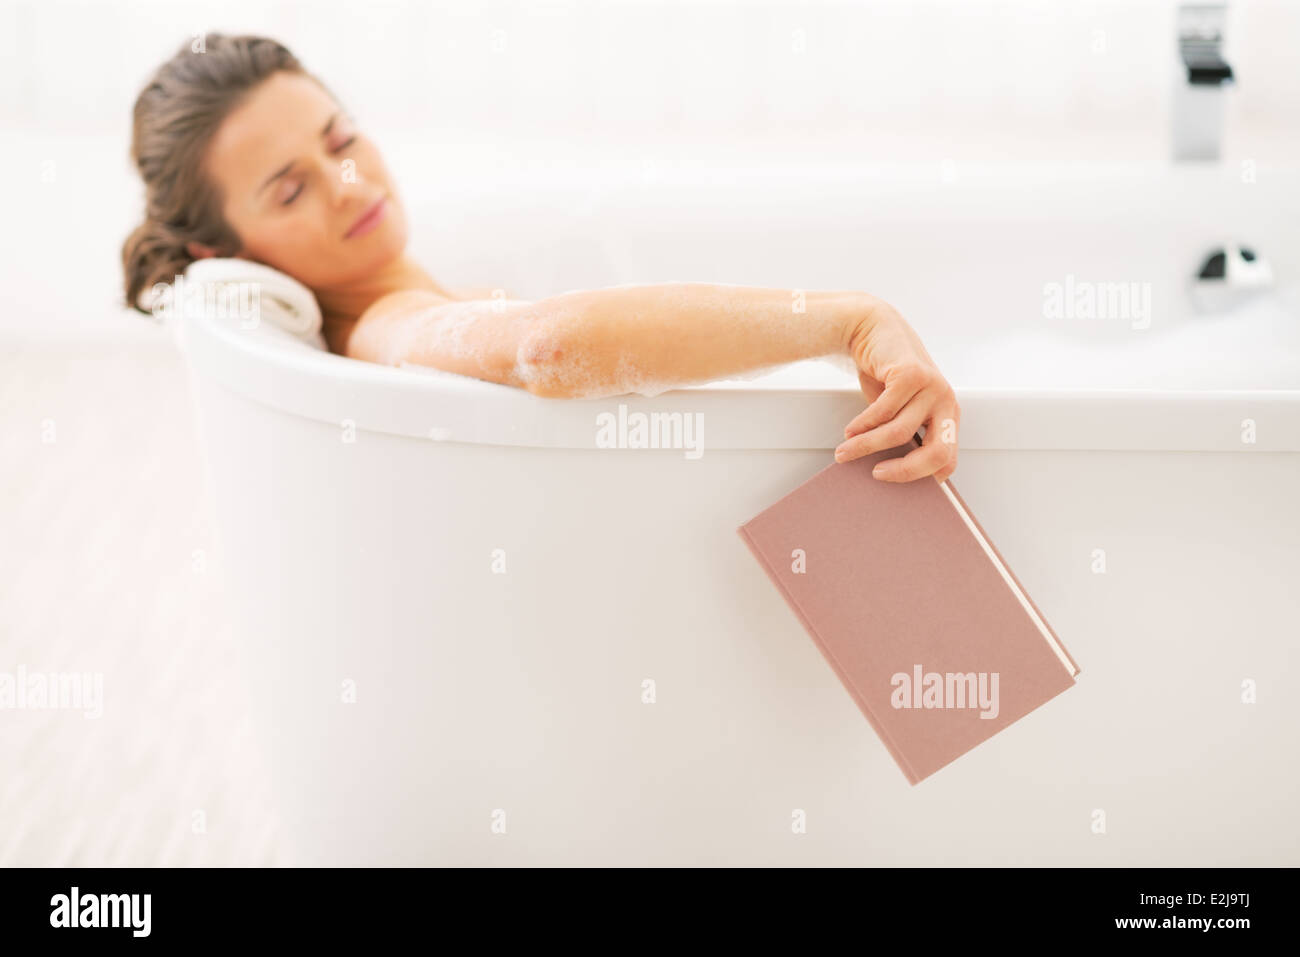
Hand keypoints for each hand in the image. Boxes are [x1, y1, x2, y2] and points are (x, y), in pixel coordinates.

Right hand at [834, 296, 959, 482]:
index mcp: (948, 415)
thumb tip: (887, 473)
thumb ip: (903, 435)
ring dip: (866, 447)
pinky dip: (862, 425)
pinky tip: (850, 430)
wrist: (874, 328)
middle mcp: (947, 401)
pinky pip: (883, 412)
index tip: (895, 480)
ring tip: (845, 452)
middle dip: (904, 471)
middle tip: (877, 476)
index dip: (922, 477)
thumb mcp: (900, 409)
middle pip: (936, 453)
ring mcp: (932, 387)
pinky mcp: (911, 375)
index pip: (947, 459)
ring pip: (898, 433)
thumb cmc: (886, 374)